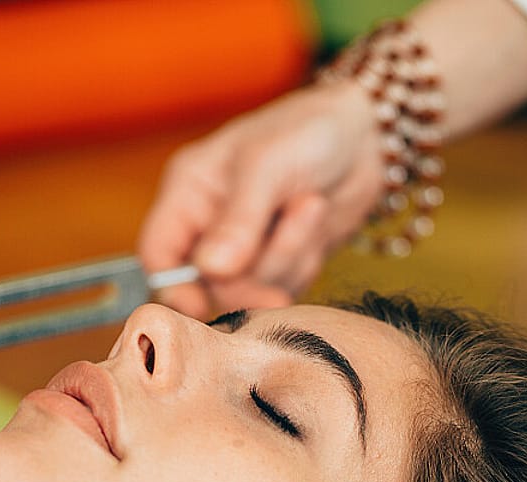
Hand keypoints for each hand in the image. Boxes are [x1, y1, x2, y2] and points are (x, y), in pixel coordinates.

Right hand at [137, 81, 384, 318]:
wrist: (367, 137)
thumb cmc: (307, 131)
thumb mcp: (268, 165)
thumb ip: (239, 220)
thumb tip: (211, 270)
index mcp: (189, 192)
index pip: (159, 255)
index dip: (175, 287)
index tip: (203, 305)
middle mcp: (210, 224)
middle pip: (211, 284)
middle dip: (257, 268)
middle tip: (296, 231)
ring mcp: (246, 247)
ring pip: (253, 289)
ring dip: (290, 255)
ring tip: (312, 204)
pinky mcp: (280, 262)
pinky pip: (285, 287)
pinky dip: (306, 260)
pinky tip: (317, 220)